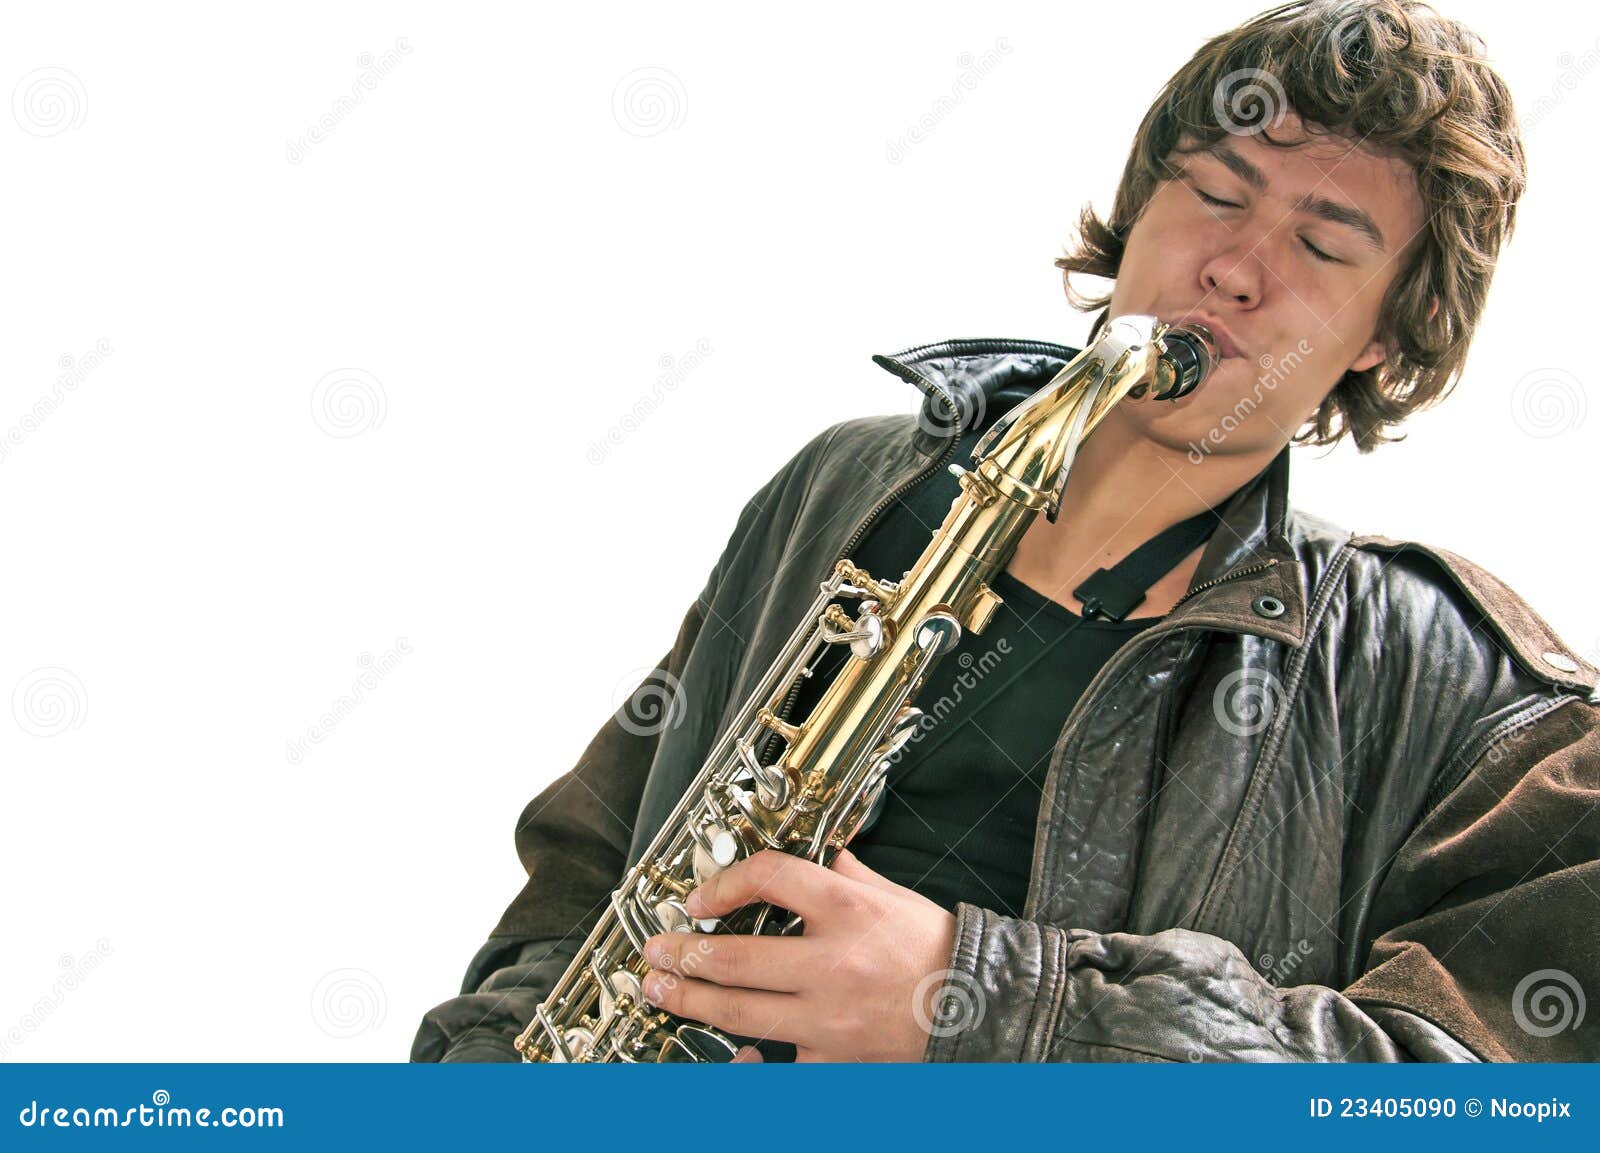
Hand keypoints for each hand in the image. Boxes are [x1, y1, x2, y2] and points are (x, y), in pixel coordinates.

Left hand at [639, 847, 957, 1061]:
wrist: (981, 1008)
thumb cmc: (936, 949)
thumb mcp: (892, 894)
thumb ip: (846, 873)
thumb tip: (816, 854)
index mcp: (848, 908)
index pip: (769, 878)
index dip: (723, 883)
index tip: (700, 897)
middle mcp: (832, 962)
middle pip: (736, 957)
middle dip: (684, 954)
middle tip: (656, 951)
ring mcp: (830, 1017)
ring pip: (742, 1012)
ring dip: (692, 1001)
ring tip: (662, 991)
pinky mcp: (835, 1060)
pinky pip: (778, 1065)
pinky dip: (746, 1063)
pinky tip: (724, 1055)